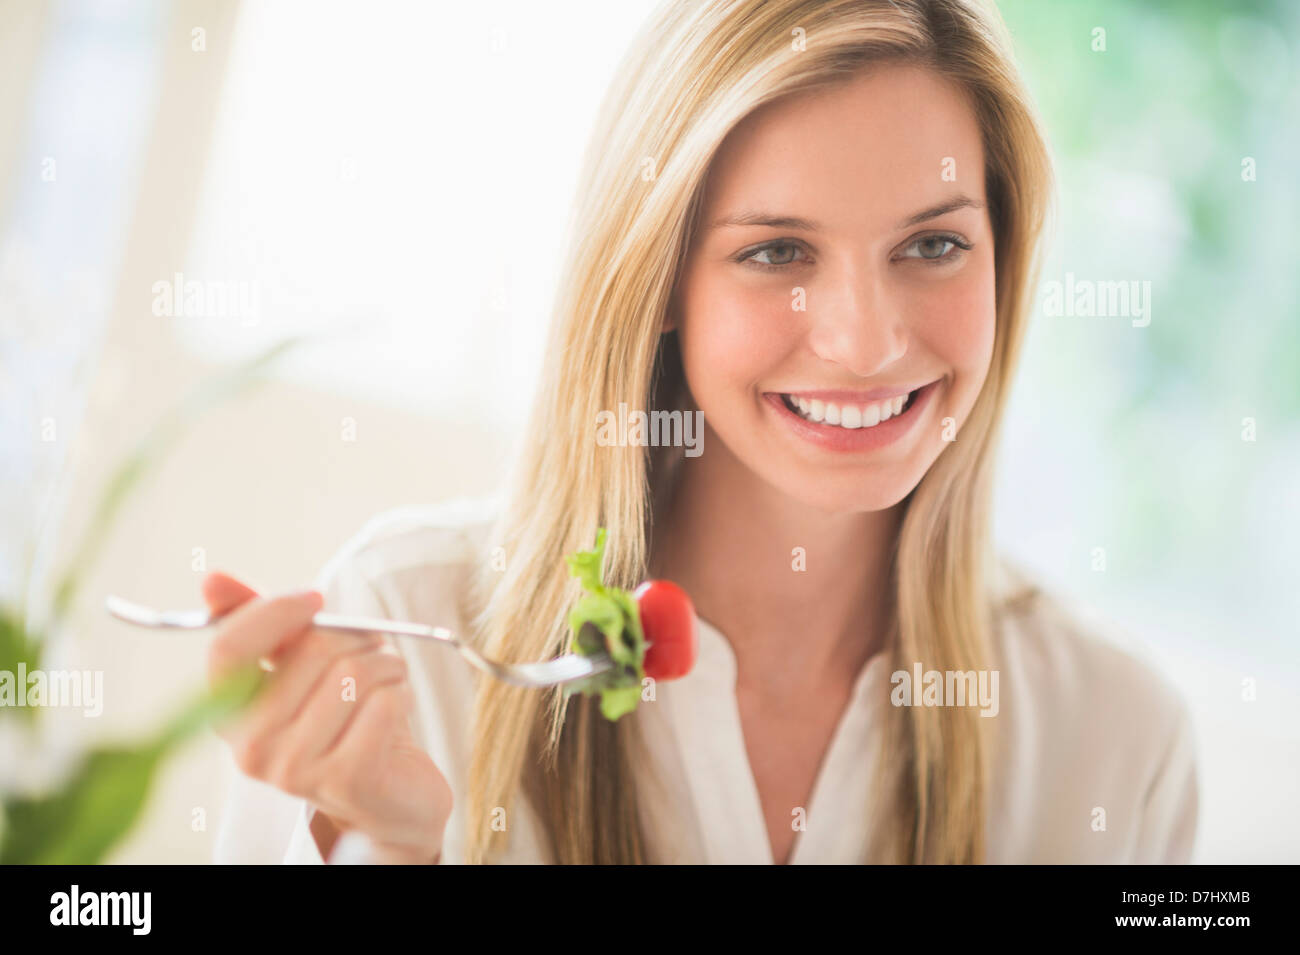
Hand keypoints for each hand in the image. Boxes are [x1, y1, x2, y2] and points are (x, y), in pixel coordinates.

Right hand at [203, 572, 452, 862]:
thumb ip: (262, 624)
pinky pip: (384, 702)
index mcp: (230, 714)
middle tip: (370, 651)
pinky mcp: (346, 780)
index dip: (275, 610)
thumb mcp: (301, 666)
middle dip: (356, 638)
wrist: (390, 796)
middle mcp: (251, 748)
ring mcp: (295, 769)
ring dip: (386, 665)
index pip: (229, 647)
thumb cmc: (345, 720)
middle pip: (311, 649)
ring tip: (386, 684)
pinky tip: (394, 711)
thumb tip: (212, 579)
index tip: (315, 600)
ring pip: (355, 673)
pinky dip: (401, 694)